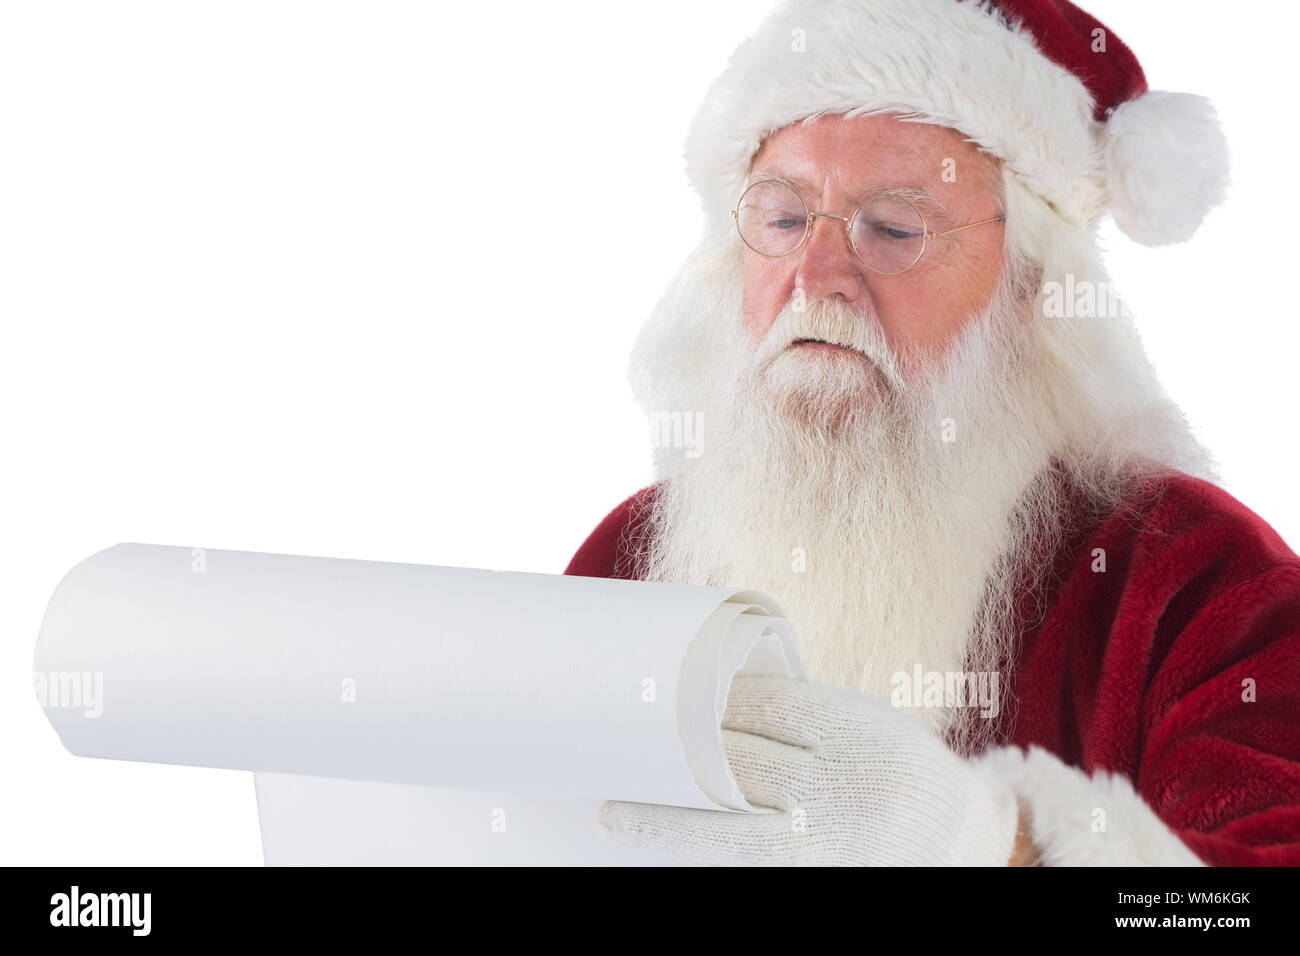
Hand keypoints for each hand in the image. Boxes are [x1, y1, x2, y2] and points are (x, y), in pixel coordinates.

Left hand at [598, 675, 1019, 864]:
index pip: (769, 704)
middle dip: (681, 747)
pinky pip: (746, 860)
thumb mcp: (869, 724)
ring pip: (729, 821)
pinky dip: (702, 849)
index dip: (714, 696)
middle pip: (740, 758)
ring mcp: (829, 838)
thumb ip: (807, 713)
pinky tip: (666, 845)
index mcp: (860, 732)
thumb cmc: (899, 773)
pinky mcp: (816, 874)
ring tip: (612, 812)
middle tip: (627, 737)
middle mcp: (844, 785)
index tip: (672, 690)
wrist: (965, 842)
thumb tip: (715, 692)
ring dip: (666, 814)